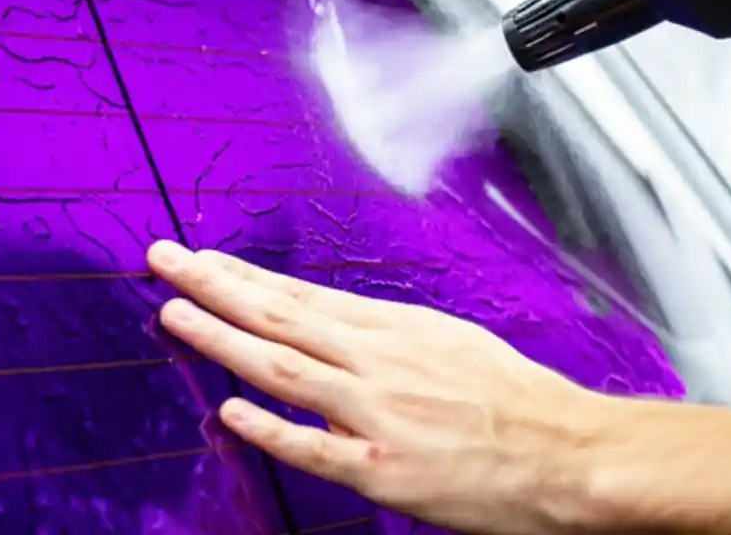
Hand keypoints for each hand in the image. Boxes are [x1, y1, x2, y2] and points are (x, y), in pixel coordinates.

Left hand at [146, 240, 612, 534]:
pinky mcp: (386, 470)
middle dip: (214, 286)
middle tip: (162, 259)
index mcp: (397, 329)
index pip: (303, 296)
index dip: (244, 277)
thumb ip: (389, 338)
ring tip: (174, 314)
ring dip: (224, 339)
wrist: (569, 452)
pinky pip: (316, 448)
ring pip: (285, 368)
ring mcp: (379, 415)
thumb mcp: (452, 342)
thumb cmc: (517, 400)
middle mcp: (380, 362)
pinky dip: (270, 429)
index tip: (201, 259)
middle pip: (281, 316)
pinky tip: (230, 411)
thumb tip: (337, 327)